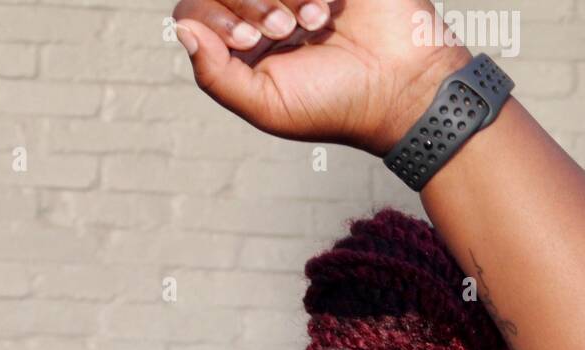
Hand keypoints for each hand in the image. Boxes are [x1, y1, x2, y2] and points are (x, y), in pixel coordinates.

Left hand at [170, 0, 471, 155]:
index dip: (212, 15)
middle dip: (250, 2)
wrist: (403, 86)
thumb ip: (216, 75)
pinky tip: (332, 6)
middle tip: (285, 30)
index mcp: (242, 48)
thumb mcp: (266, 104)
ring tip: (314, 23)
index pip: (194, 9)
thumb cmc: (335, 104)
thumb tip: (182, 29)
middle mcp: (265, 10)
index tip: (249, 40)